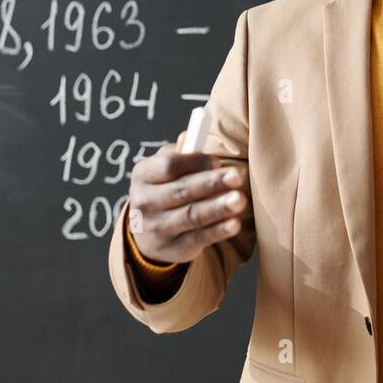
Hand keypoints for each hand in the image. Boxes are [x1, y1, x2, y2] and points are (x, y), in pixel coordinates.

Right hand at [125, 132, 249, 264]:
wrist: (149, 231)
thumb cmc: (166, 186)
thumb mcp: (166, 167)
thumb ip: (181, 152)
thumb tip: (191, 135)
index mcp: (143, 175)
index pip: (167, 166)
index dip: (193, 162)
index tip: (216, 160)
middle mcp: (145, 202)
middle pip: (180, 191)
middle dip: (210, 183)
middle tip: (236, 176)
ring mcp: (157, 228)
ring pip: (191, 216)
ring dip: (217, 208)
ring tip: (239, 200)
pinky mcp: (174, 247)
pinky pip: (198, 238)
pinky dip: (217, 231)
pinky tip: (234, 223)